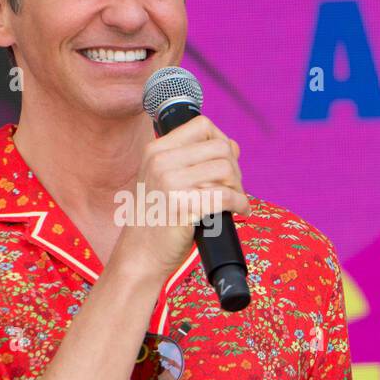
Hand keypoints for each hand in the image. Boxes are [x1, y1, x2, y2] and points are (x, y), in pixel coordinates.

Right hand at [110, 115, 250, 286]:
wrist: (140, 253)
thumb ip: (193, 160)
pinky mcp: (183, 206)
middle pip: (220, 147)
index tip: (225, 162)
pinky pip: (225, 196)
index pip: (202, 125)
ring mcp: (170, 183)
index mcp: (155, 150)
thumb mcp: (165, 180)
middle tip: (233, 188)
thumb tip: (232, 146)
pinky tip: (240, 210)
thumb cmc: (158, 218)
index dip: (221, 140)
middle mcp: (161, 162)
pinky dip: (240, 203)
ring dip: (238, 186)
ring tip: (235, 200)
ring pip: (226, 169)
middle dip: (235, 168)